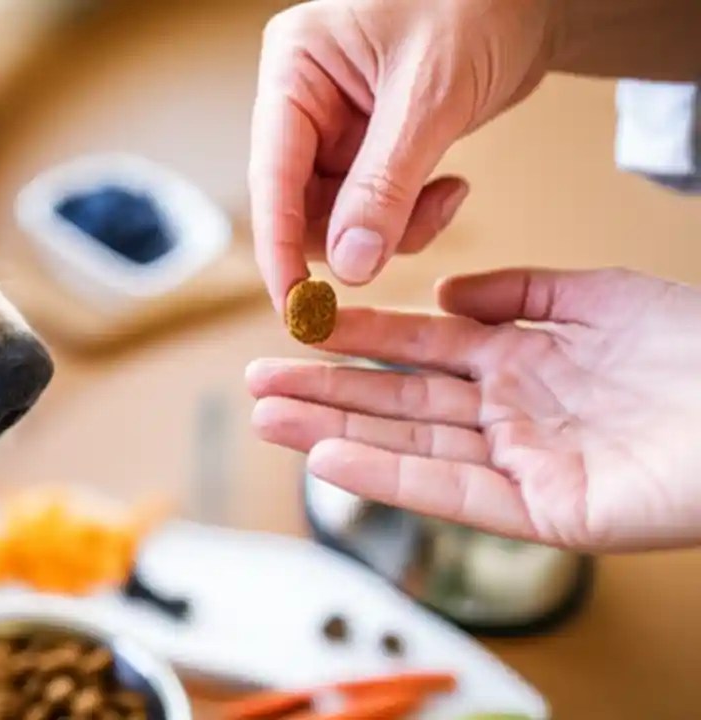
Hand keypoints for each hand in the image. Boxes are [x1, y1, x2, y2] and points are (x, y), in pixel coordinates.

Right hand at [246, 268, 700, 551]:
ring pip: (411, 447)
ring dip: (334, 434)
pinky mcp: (546, 512)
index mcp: (521, 364)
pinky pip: (454, 493)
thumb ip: (520, 294)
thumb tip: (445, 297)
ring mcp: (524, 466)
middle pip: (399, 402)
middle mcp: (511, 416)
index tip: (305, 324)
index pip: (419, 349)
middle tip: (257, 382)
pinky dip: (389, 477)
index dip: (359, 339)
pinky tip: (331, 457)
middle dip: (324, 392)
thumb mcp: (601, 296)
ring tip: (268, 417)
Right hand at [250, 0, 556, 304]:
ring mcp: (335, 126)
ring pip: (337, 218)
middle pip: (298, 203)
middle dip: (352, 235)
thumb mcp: (431, 98)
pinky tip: (451, 189)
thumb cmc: (480, 5)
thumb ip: (385, 186)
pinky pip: (373, 211)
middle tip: (401, 241)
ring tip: (444, 199)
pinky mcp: (369, 148)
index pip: (271, 173)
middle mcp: (304, 99)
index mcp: (295, 68)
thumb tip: (349, 265)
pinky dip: (411, 218)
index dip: (278, 245)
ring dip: (390, 229)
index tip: (292, 303)